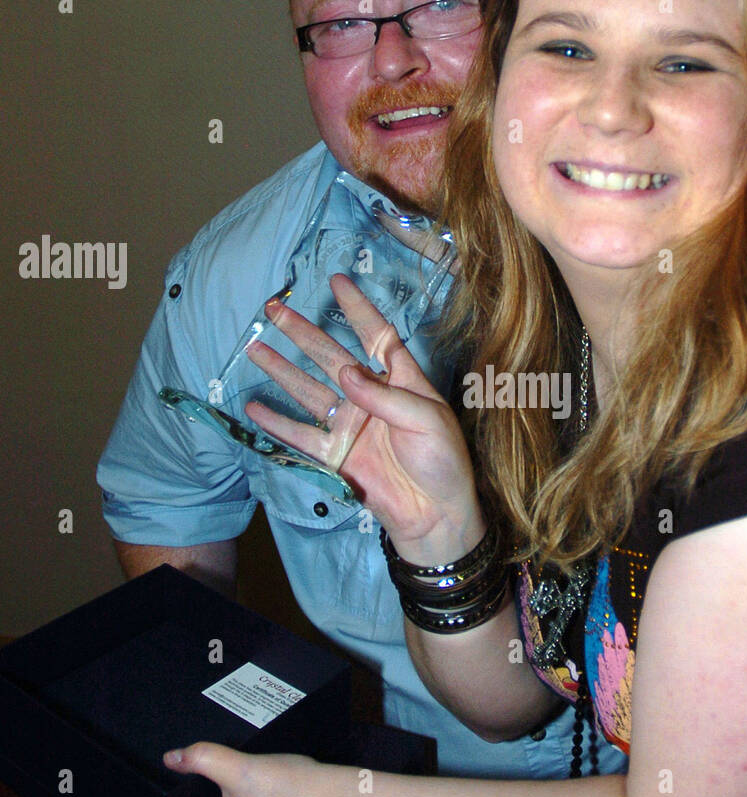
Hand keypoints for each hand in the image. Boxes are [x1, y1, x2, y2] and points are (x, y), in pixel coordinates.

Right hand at [245, 273, 481, 553]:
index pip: (377, 336)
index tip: (337, 281)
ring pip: (308, 390)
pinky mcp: (335, 455)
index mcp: (400, 381)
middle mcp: (370, 397)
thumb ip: (386, 397)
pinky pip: (300, 434)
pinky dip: (276, 421)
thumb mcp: (427, 421)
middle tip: (275, 308)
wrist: (434, 515)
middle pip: (330, 356)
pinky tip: (253, 406)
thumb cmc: (443, 462)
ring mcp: (349, 425)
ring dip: (281, 369)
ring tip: (255, 346)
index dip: (358, 308)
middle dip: (303, 332)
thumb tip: (346, 373)